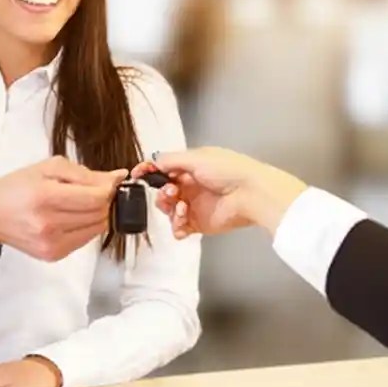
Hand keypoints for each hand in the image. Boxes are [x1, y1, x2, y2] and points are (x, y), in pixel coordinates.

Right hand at [0, 156, 125, 261]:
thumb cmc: (19, 186)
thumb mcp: (49, 167)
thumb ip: (85, 173)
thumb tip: (118, 177)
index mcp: (45, 197)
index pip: (96, 198)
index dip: (109, 189)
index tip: (111, 182)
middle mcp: (48, 225)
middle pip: (99, 214)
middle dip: (105, 200)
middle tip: (96, 190)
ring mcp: (51, 244)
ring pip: (96, 228)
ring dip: (97, 214)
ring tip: (82, 203)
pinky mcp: (53, 255)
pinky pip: (85, 240)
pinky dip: (86, 226)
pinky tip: (73, 217)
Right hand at [132, 147, 307, 237]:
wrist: (250, 194)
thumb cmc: (230, 171)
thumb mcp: (196, 158)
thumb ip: (171, 160)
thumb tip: (153, 160)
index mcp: (190, 167)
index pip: (163, 170)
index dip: (149, 173)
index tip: (137, 176)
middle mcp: (191, 186)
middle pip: (162, 192)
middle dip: (161, 193)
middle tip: (171, 192)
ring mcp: (194, 206)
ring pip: (169, 211)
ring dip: (170, 210)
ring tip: (182, 207)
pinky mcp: (199, 223)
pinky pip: (179, 228)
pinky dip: (177, 226)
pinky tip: (183, 220)